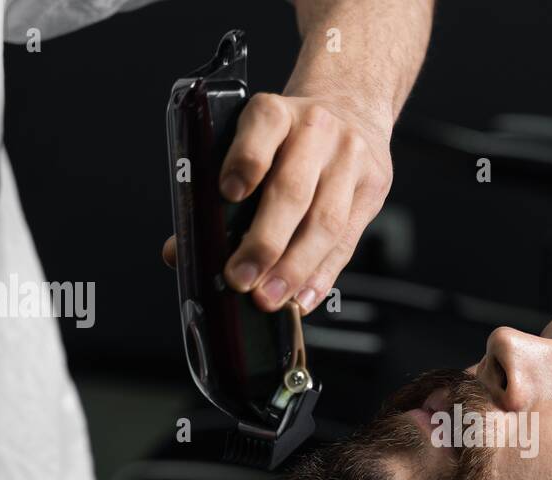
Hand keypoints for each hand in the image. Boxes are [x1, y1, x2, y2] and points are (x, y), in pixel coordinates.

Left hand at [161, 92, 393, 314]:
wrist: (352, 109)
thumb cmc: (290, 139)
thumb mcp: (255, 143)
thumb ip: (220, 192)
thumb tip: (179, 251)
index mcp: (276, 112)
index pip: (263, 128)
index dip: (246, 160)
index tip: (228, 193)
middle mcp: (317, 130)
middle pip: (293, 190)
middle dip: (265, 242)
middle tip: (241, 278)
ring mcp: (350, 158)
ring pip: (325, 221)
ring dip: (294, 267)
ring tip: (270, 296)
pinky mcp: (373, 187)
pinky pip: (347, 240)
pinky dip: (322, 275)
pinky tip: (303, 296)